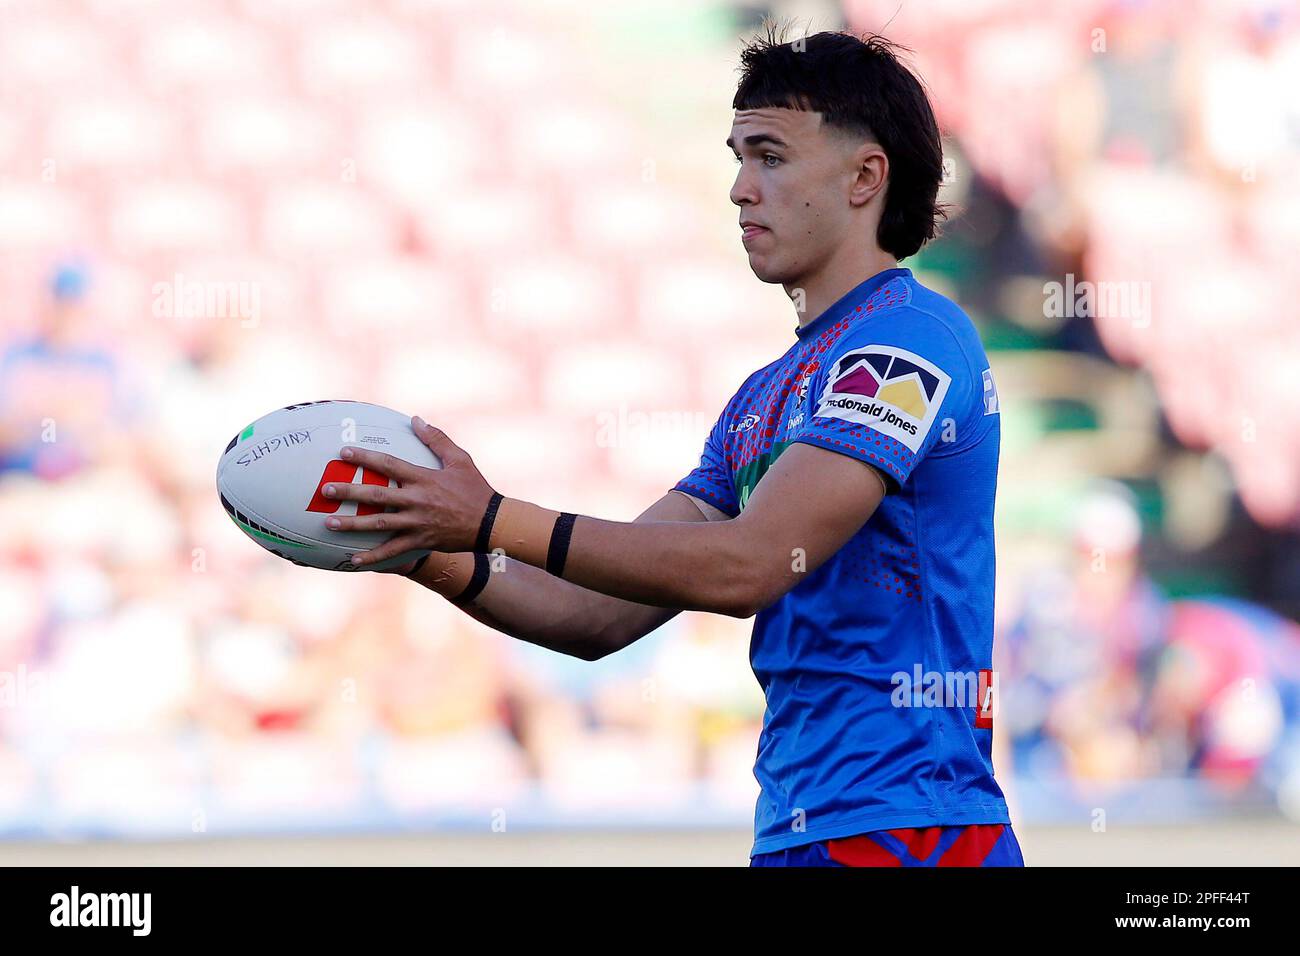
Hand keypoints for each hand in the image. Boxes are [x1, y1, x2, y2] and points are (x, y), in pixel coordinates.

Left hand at [319, 417, 495, 565]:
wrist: (491, 522)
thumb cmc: (475, 488)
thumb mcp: (460, 459)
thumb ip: (436, 439)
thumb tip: (415, 419)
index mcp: (424, 478)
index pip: (389, 465)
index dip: (365, 457)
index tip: (344, 452)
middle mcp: (417, 501)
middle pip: (377, 496)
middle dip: (349, 493)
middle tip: (325, 490)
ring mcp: (418, 523)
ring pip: (379, 525)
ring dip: (353, 525)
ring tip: (329, 523)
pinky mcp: (421, 541)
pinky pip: (393, 551)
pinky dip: (373, 557)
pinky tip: (354, 560)